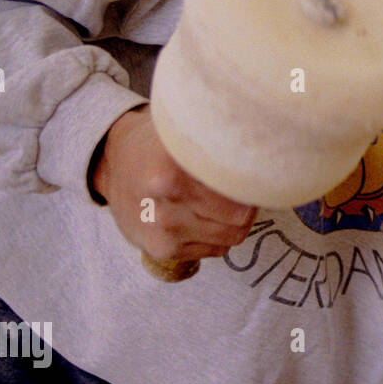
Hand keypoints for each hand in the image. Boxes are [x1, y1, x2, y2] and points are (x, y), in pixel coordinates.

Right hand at [92, 105, 257, 262]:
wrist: (111, 164)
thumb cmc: (159, 144)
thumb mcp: (184, 132)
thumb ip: (221, 140)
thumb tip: (271, 147)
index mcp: (171, 172)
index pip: (239, 190)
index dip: (255, 183)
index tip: (259, 173)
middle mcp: (164, 204)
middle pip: (242, 216)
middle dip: (248, 202)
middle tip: (242, 186)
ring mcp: (163, 231)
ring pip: (233, 235)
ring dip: (236, 220)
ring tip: (223, 200)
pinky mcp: (163, 251)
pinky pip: (216, 249)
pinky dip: (219, 234)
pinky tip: (204, 215)